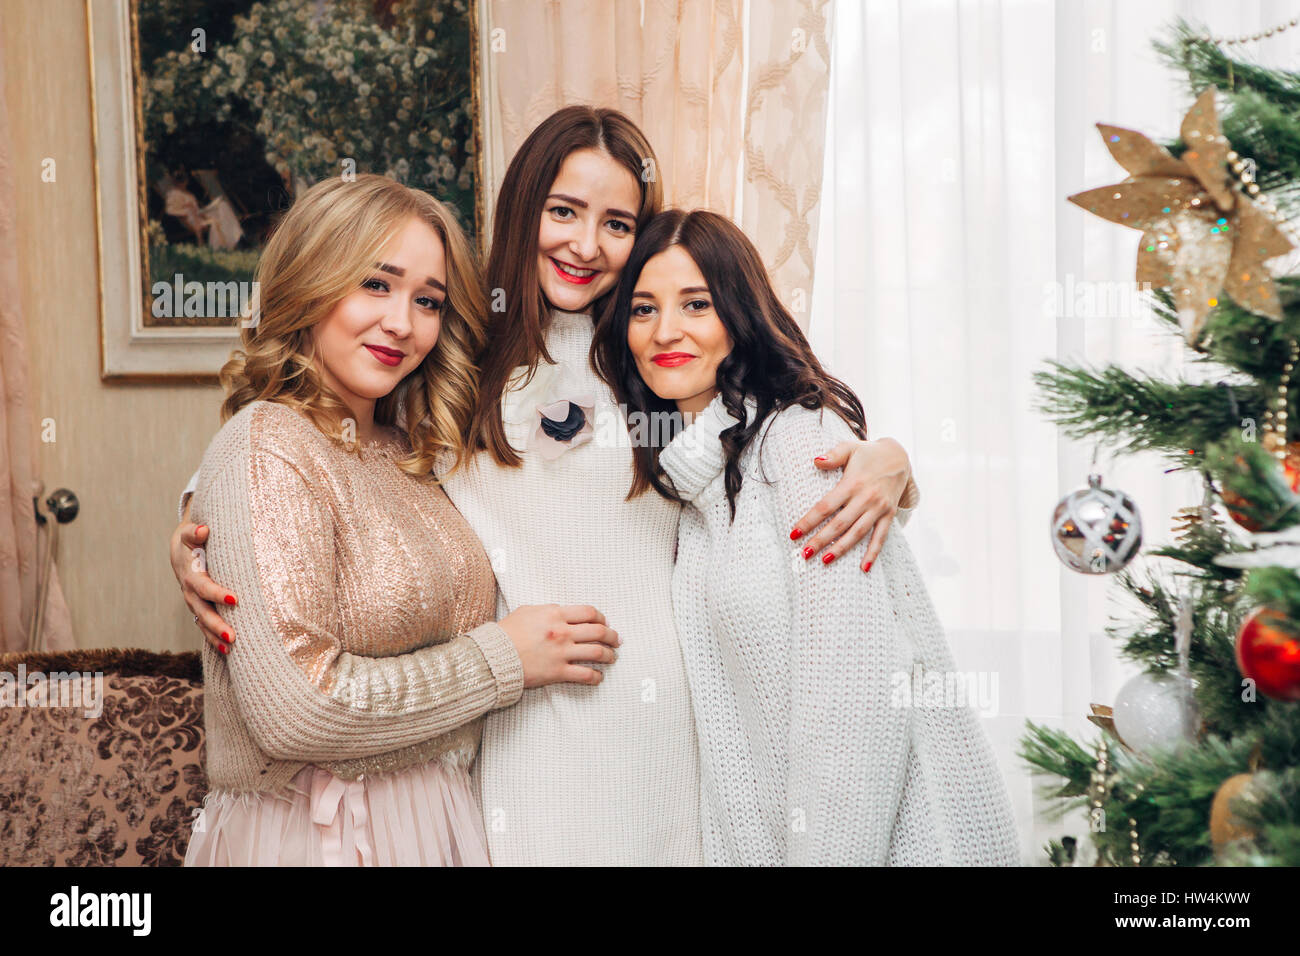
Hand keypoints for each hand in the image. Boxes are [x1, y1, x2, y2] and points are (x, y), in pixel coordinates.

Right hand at [170, 501, 237, 653]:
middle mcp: (190, 591)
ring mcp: (193, 602)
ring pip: (203, 622)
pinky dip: (214, 639)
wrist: (181, 547)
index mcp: (190, 573)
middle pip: (202, 611)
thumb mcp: (189, 532)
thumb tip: (203, 530)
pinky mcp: (198, 608)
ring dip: (216, 636)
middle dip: (217, 624)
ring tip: (232, 647)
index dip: (216, 593)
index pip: (203, 586)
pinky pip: (204, 627)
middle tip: (233, 635)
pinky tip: (229, 651)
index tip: (234, 598)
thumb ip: (194, 531)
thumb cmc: (192, 538)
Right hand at [497, 604, 619, 687]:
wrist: (492, 657)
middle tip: (616, 640)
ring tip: (612, 658)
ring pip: (597, 653)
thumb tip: (562, 612)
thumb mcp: (527, 611)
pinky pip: (585, 675)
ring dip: (609, 655)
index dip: (602, 618)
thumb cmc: (506, 633)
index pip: (589, 613)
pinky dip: (596, 676)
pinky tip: (598, 677)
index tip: (605, 623)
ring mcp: (561, 653)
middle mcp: (562, 632)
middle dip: (612, 636)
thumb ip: (548, 610)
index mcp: (555, 614)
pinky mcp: (557, 672)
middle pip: (598, 632)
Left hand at [790, 437, 913, 571]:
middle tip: (804, 554)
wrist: (899, 457)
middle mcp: (866, 498)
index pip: (826, 506)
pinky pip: (881, 537)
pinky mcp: (889, 515)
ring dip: (841, 549)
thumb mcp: (850, 448)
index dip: (809, 521)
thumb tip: (815, 461)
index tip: (794, 533)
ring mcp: (879, 508)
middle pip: (839, 524)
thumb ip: (833, 455)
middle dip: (820, 540)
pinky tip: (864, 568)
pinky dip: (873, 553)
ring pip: (857, 533)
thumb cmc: (868, 454)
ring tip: (824, 560)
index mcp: (852, 483)